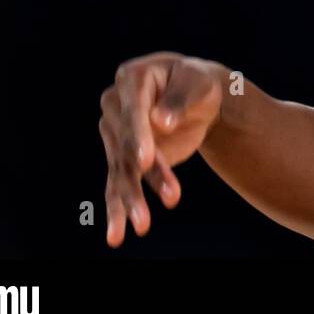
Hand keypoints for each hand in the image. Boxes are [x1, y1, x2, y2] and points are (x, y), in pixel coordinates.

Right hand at [98, 52, 226, 246]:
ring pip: (122, 170)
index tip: (146, 160)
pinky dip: (117, 210)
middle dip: (146, 174)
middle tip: (169, 197)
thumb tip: (161, 121)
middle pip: (126, 145)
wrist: (195, 96)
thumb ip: (180, 100)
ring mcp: (115, 134)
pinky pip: (116, 184)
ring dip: (133, 198)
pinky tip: (117, 235)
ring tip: (143, 225)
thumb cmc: (197, 83)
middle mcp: (115, 106)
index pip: (133, 111)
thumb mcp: (198, 83)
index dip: (139, 136)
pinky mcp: (122, 158)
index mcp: (132, 79)